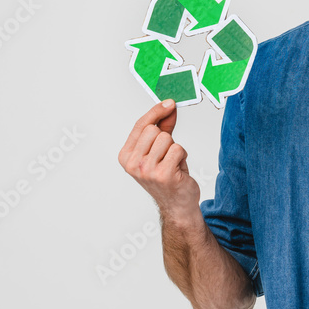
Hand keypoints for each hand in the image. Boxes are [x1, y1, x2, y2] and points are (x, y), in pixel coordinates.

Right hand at [118, 99, 199, 220]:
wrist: (177, 204)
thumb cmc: (168, 176)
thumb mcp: (159, 150)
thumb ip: (162, 128)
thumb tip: (168, 107)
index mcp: (126, 156)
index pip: (140, 125)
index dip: (156, 111)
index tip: (169, 103)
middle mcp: (132, 164)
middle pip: (154, 130)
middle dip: (166, 138)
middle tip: (167, 154)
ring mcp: (146, 170)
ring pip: (166, 139)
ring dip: (175, 148)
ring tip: (173, 163)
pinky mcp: (163, 174)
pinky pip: (178, 149)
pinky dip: (183, 157)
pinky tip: (178, 169)